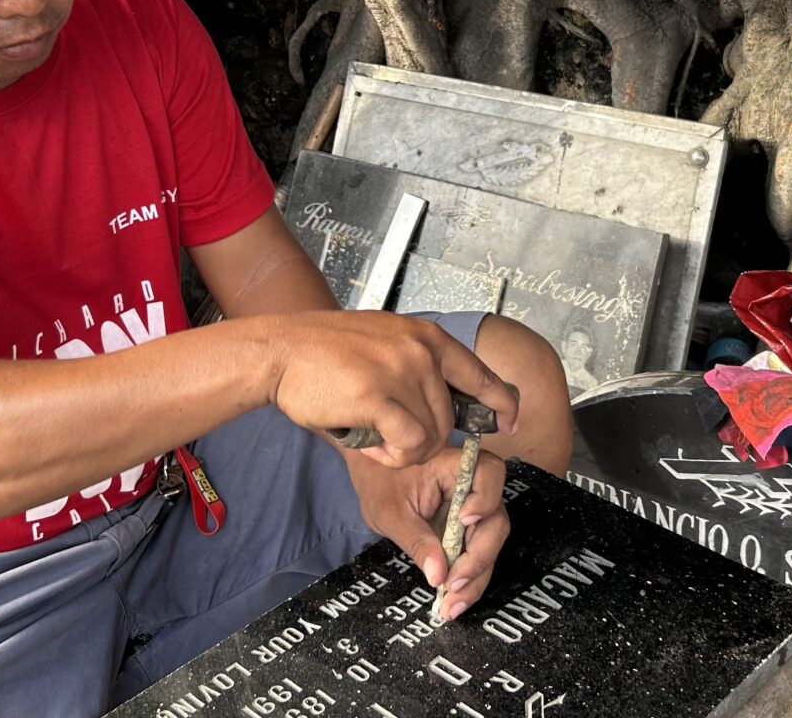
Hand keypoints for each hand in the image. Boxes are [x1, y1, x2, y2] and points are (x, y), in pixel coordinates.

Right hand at [266, 310, 518, 467]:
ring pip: (430, 436)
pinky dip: (392, 456)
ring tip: (371, 432)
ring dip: (402, 448)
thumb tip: (451, 400)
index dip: (501, 402)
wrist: (281, 349)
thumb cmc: (325, 352)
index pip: (480, 373)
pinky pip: (408, 445)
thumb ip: (418, 365)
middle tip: (385, 431)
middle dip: (422, 437)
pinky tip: (371, 446)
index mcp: (426, 336)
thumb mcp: (385, 342)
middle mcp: (421, 350)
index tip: (510, 421)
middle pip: (448, 419)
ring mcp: (401, 371)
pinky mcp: (379, 396)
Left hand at [348, 445, 509, 620]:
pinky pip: (476, 556)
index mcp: (454, 466)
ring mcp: (473, 512)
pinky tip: (452, 602)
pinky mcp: (468, 532)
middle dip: (478, 558)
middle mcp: (472, 488)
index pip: (489, 472)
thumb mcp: (390, 513)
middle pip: (494, 520)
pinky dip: (467, 580)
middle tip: (452, 585)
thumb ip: (416, 540)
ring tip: (450, 606)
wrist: (375, 482)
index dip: (485, 497)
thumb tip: (438, 575)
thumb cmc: (380, 484)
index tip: (464, 521)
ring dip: (475, 578)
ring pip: (489, 545)